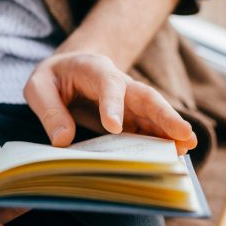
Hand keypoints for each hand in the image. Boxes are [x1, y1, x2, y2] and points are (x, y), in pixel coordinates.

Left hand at [23, 52, 197, 154]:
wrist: (66, 70)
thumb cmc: (52, 78)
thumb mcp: (39, 87)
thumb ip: (49, 110)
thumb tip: (63, 141)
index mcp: (93, 68)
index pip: (107, 84)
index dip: (113, 104)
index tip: (114, 127)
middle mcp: (118, 83)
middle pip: (145, 96)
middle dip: (165, 116)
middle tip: (183, 134)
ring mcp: (128, 101)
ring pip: (153, 114)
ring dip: (170, 131)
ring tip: (187, 148)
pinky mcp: (130, 117)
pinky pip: (147, 129)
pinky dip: (160, 142)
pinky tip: (173, 156)